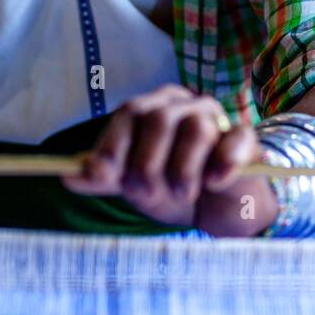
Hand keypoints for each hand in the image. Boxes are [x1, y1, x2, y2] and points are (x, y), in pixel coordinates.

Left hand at [62, 84, 277, 235]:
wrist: (222, 209)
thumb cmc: (175, 189)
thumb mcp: (135, 185)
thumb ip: (105, 179)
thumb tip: (68, 177)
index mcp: (153, 109)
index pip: (129, 113)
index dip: (113, 144)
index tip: (100, 175)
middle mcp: (183, 105)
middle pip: (158, 120)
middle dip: (146, 164)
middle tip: (147, 195)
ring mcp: (218, 119)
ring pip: (197, 128)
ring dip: (183, 169)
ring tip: (184, 193)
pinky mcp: (246, 140)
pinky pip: (236, 142)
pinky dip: (223, 164)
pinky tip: (214, 183)